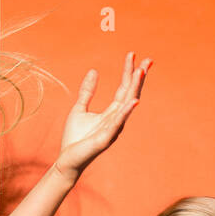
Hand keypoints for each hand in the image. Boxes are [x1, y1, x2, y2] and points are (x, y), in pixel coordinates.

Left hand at [55, 51, 151, 178]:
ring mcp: (113, 129)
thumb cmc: (74, 139)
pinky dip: (126, 112)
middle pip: (131, 94)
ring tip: (141, 71)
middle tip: (147, 59)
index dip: (128, 71)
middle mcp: (116, 119)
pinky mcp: (105, 139)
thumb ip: (87, 92)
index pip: (123, 89)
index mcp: (111, 112)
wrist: (66, 160)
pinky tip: (133, 101)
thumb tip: (94, 71)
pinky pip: (118, 123)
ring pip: (127, 105)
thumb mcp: (79, 108)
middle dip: (139, 77)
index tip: (132, 54)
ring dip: (135, 88)